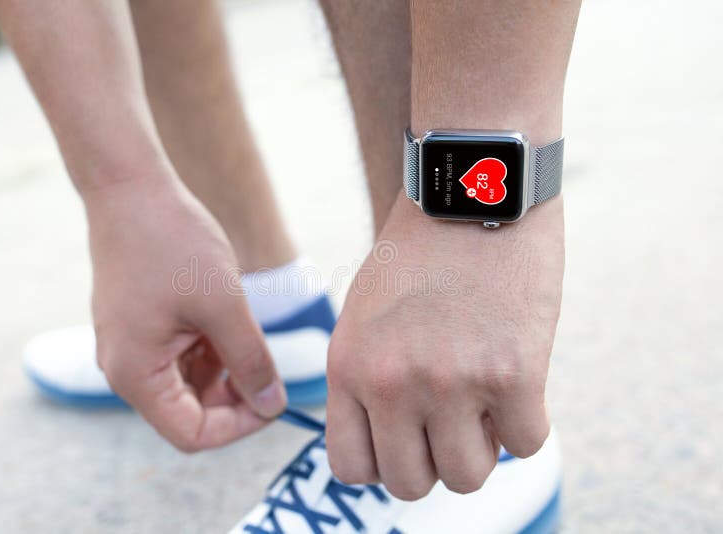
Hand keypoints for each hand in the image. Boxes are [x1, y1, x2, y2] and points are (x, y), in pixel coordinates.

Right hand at [82, 170, 285, 450]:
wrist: (131, 187)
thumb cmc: (173, 241)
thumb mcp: (224, 306)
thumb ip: (251, 362)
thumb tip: (272, 406)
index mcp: (136, 374)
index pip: (192, 434)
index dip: (240, 427)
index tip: (275, 400)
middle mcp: (127, 369)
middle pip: (191, 412)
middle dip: (236, 397)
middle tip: (270, 367)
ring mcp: (132, 347)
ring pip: (190, 384)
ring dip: (226, 369)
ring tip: (244, 328)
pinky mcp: (142, 328)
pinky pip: (182, 357)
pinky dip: (212, 348)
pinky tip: (226, 317)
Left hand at [326, 194, 563, 499]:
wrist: (473, 186)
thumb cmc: (420, 248)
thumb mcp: (366, 312)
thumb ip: (368, 377)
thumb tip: (392, 438)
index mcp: (350, 366)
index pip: (351, 467)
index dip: (383, 462)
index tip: (406, 440)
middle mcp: (392, 382)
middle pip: (410, 483)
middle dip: (433, 462)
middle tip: (452, 423)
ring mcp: (452, 382)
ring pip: (468, 477)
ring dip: (480, 449)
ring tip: (484, 403)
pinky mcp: (513, 373)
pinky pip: (524, 444)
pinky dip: (524, 424)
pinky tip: (518, 386)